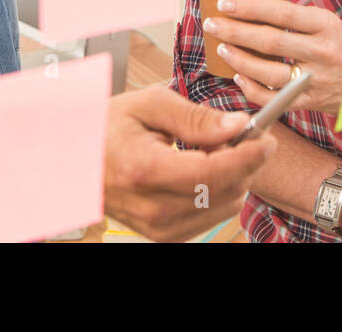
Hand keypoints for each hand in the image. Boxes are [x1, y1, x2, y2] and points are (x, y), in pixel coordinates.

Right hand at [104, 86, 275, 241]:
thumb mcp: (149, 104)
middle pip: (226, 192)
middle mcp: (152, 207)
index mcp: (145, 171)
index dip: (247, 156)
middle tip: (243, 134)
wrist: (75, 161)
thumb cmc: (108, 127)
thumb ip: (196, 117)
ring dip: (233, 178)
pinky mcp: (163, 236)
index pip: (213, 173)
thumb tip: (237, 125)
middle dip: (244, 161)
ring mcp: (158, 227)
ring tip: (216, 151)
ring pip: (225, 207)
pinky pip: (212, 217)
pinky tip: (203, 170)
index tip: (265, 137)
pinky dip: (218, 193)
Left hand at [204, 0, 341, 113]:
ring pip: (268, 71)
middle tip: (213, 24)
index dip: (251, 7)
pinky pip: (274, 98)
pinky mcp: (310, 102)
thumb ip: (301, 21)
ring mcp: (316, 79)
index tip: (227, 2)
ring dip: (240, 59)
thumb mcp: (333, 24)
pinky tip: (239, 76)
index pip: (282, 13)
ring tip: (223, 48)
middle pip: (270, 41)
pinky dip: (252, 88)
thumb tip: (258, 10)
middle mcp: (322, 52)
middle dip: (236, 31)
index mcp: (327, 26)